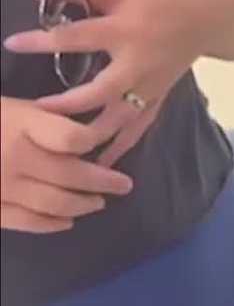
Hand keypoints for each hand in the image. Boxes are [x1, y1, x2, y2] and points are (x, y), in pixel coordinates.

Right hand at [1, 97, 133, 232]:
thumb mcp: (15, 106)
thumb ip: (47, 119)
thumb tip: (88, 136)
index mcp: (22, 124)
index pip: (73, 138)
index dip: (95, 142)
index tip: (105, 144)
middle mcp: (15, 156)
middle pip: (71, 174)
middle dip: (103, 182)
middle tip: (124, 186)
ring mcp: (1, 186)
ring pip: (53, 203)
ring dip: (81, 205)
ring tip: (98, 203)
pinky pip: (25, 221)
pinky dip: (50, 224)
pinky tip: (66, 222)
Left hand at [4, 0, 209, 165]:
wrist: (207, 20)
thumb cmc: (162, 2)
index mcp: (124, 31)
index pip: (77, 36)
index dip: (43, 40)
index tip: (12, 44)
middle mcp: (136, 63)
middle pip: (101, 91)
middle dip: (70, 104)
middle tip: (39, 110)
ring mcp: (149, 86)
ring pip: (120, 118)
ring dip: (93, 135)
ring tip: (65, 149)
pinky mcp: (158, 98)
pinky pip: (139, 127)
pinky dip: (122, 146)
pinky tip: (103, 163)